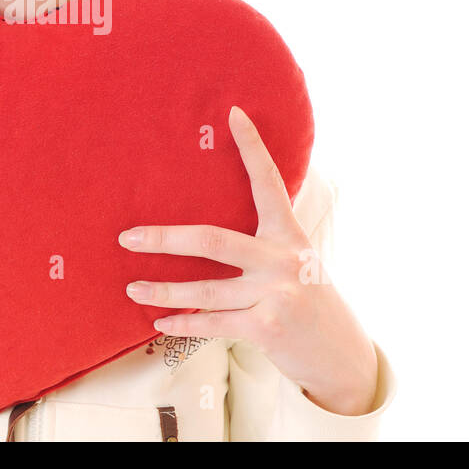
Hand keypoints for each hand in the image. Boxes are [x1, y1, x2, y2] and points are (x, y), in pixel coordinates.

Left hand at [119, 105, 378, 415]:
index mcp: (288, 234)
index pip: (268, 183)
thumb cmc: (306, 301)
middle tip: (126, 237)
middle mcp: (282, 260)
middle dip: (164, 238)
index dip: (252, 147)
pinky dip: (183, 323)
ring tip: (132, 287)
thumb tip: (210, 230)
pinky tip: (159, 321)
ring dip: (162, 290)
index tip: (233, 113)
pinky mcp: (268, 328)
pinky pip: (213, 323)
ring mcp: (276, 294)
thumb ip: (263, 243)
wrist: (341, 354)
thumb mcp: (295, 262)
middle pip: (212, 240)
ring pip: (204, 290)